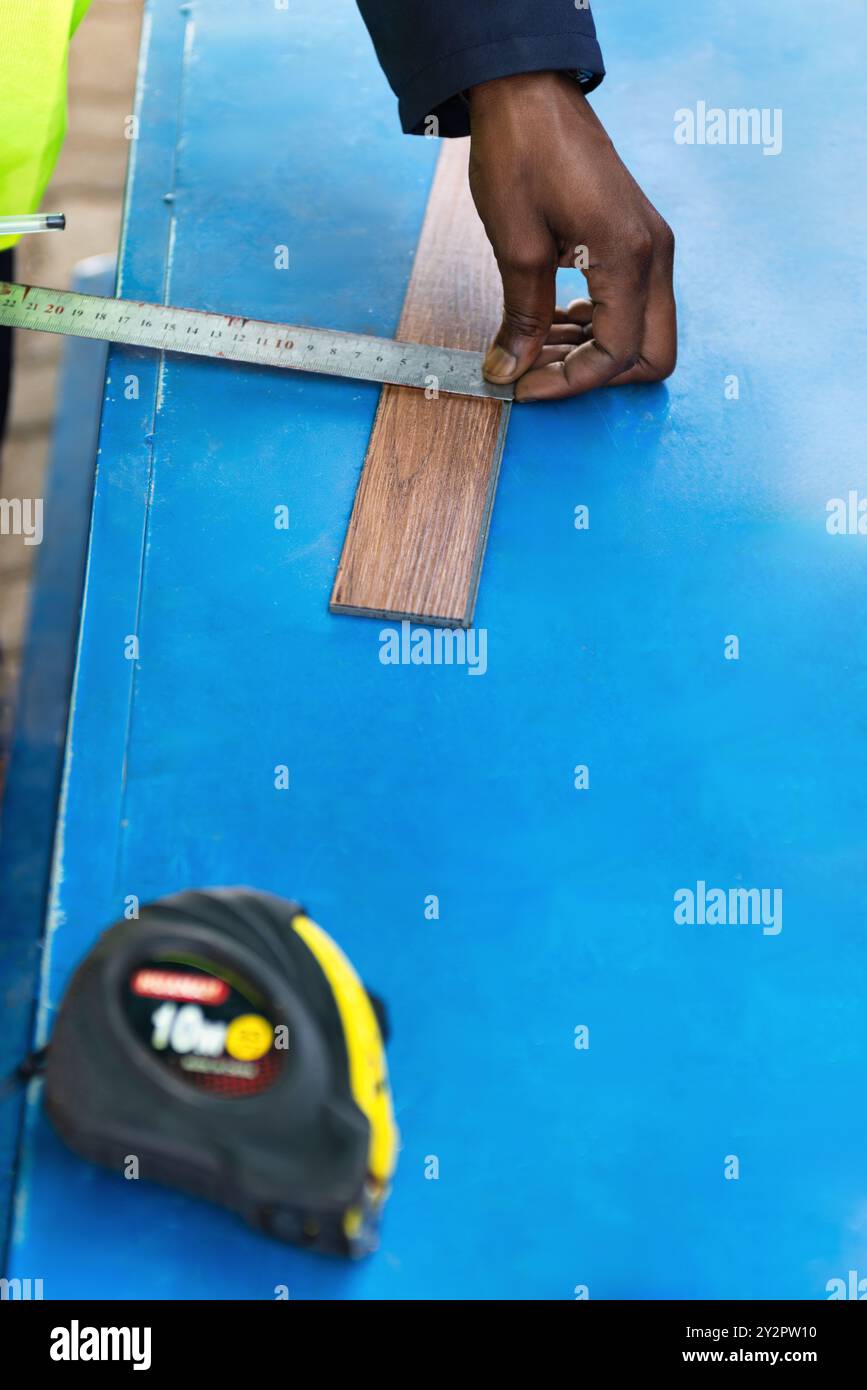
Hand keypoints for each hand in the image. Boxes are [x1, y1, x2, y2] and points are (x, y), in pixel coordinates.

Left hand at [467, 72, 675, 401]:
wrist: (529, 91)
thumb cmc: (521, 152)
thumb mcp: (515, 245)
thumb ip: (523, 318)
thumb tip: (510, 371)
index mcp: (628, 256)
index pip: (617, 353)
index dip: (570, 382)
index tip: (523, 388)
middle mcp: (653, 254)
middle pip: (652, 356)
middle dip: (597, 376)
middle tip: (541, 374)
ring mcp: (651, 246)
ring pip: (643, 333)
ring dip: (592, 352)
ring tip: (533, 347)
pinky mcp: (637, 239)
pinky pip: (631, 305)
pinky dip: (596, 326)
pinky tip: (553, 321)